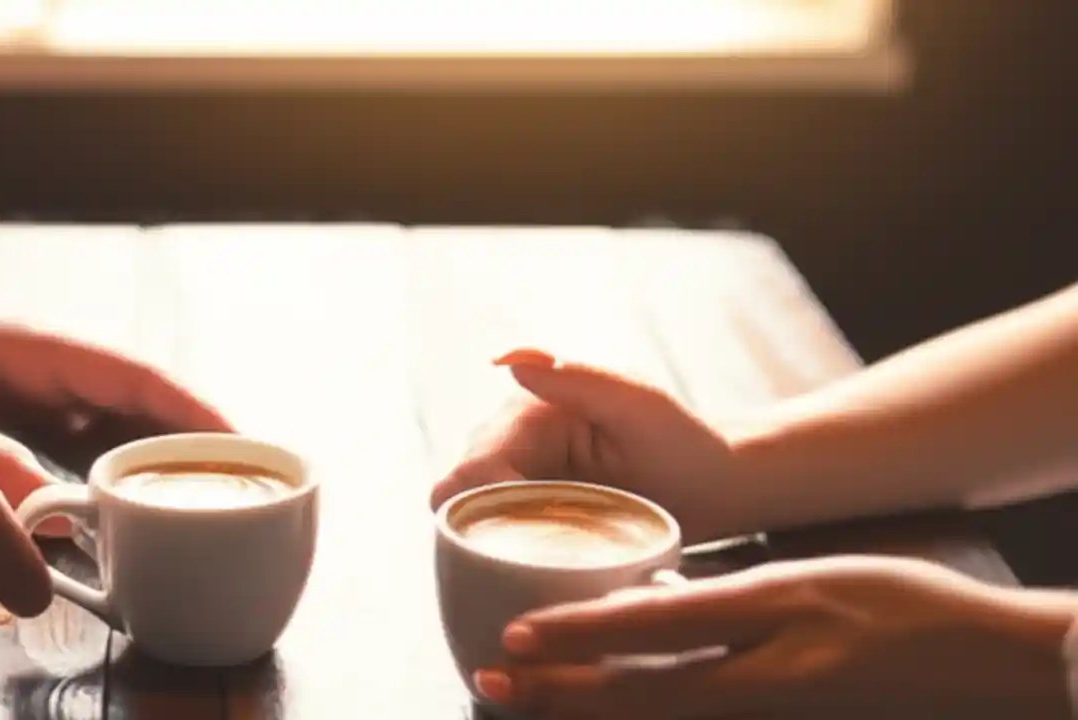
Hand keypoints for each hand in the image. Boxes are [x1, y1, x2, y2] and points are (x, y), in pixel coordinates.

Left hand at [0, 274, 232, 504]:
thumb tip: (44, 517)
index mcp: (48, 350)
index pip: (142, 378)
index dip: (197, 413)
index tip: (244, 446)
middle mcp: (67, 373)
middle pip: (154, 410)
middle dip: (201, 449)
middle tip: (246, 497)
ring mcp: (59, 398)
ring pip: (133, 432)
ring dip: (168, 469)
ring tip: (213, 512)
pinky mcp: (45, 424)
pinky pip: (100, 451)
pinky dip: (126, 483)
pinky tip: (142, 520)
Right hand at [431, 349, 741, 542]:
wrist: (718, 487)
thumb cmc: (688, 444)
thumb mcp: (641, 405)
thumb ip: (579, 378)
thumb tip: (510, 360)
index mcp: (531, 408)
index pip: (478, 460)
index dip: (483, 503)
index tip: (516, 538)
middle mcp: (514, 439)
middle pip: (464, 490)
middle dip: (483, 526)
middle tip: (531, 558)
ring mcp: (521, 476)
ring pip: (472, 515)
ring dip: (492, 540)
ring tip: (532, 564)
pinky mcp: (532, 508)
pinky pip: (496, 533)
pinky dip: (504, 550)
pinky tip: (530, 566)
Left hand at [475, 556, 1073, 718]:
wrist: (983, 661)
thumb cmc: (898, 606)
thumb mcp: (803, 580)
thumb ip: (722, 600)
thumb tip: (644, 608)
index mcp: (764, 625)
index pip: (649, 633)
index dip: (575, 636)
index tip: (513, 636)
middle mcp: (758, 683)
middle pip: (638, 696)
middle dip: (556, 693)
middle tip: (490, 680)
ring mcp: (771, 715)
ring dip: (587, 714)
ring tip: (527, 705)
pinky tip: (609, 718)